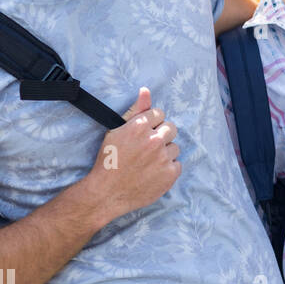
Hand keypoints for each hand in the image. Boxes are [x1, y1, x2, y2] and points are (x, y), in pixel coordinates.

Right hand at [81, 87, 181, 221]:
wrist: (106, 192)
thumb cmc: (108, 160)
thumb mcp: (116, 131)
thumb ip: (135, 110)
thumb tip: (146, 90)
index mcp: (140, 126)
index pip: (159, 113)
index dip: (152, 123)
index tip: (144, 134)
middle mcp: (154, 140)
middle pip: (172, 128)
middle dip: (162, 135)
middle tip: (147, 148)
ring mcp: (164, 158)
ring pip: (175, 147)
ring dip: (165, 153)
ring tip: (148, 163)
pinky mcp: (171, 174)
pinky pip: (177, 164)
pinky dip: (168, 169)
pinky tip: (153, 173)